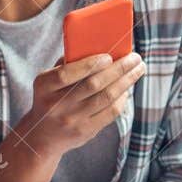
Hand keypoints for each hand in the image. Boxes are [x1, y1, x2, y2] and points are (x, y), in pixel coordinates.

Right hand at [19, 52, 143, 157]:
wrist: (42, 136)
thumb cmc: (51, 98)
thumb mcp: (48, 81)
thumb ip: (67, 65)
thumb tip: (98, 46)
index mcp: (44, 87)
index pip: (66, 74)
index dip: (89, 65)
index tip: (109, 56)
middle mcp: (57, 105)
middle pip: (93, 85)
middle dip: (118, 69)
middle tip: (135, 58)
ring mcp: (72, 121)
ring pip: (106, 98)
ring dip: (126, 82)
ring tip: (138, 69)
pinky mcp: (85, 132)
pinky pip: (110, 113)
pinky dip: (122, 98)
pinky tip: (127, 88)